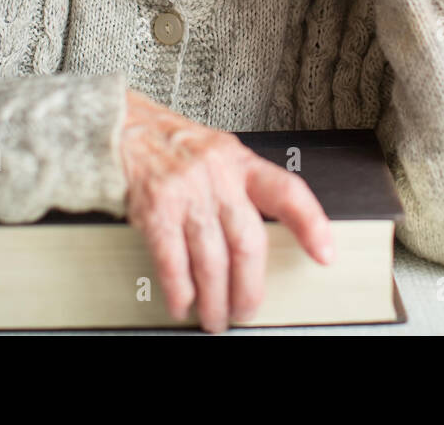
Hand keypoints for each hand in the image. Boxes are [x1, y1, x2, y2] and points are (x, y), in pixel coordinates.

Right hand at [118, 88, 334, 332]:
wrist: (119, 127)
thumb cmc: (169, 143)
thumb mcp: (217, 151)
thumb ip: (241, 186)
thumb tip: (260, 236)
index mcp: (239, 161)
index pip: (287, 192)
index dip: (311, 224)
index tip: (325, 253)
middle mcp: (217, 176)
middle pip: (247, 243)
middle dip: (249, 288)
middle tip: (246, 310)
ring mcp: (186, 193)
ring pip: (212, 261)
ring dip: (215, 299)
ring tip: (215, 317)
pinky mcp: (155, 209)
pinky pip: (174, 262)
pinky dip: (181, 290)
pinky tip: (183, 303)